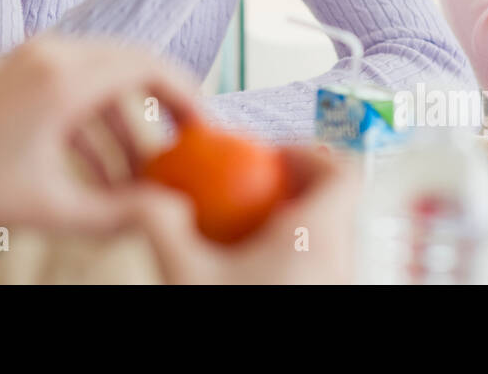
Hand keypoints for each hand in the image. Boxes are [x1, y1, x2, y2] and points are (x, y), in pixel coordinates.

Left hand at [0, 34, 202, 236]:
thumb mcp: (50, 207)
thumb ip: (116, 213)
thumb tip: (169, 215)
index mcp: (63, 78)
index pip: (148, 64)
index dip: (187, 93)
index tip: (206, 129)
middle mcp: (52, 56)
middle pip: (132, 67)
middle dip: (164, 110)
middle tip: (188, 149)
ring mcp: (34, 61)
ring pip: (105, 84)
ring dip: (128, 130)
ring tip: (144, 184)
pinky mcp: (21, 75)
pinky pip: (77, 91)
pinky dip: (98, 129)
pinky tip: (107, 180)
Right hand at [134, 145, 359, 283]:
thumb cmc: (228, 335)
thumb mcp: (183, 277)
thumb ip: (160, 227)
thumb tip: (144, 196)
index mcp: (318, 237)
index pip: (344, 172)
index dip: (310, 152)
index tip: (269, 156)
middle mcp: (343, 261)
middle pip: (339, 202)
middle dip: (298, 186)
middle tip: (256, 188)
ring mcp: (342, 288)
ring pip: (335, 238)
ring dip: (299, 224)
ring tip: (252, 231)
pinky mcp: (333, 305)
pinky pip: (324, 268)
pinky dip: (299, 257)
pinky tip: (255, 273)